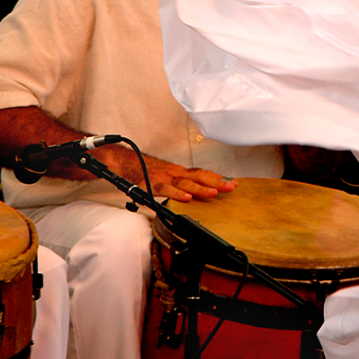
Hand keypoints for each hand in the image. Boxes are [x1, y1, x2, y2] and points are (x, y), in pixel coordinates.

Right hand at [101, 146, 235, 202]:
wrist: (125, 161)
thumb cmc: (145, 170)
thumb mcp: (167, 176)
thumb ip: (180, 184)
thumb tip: (196, 193)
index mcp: (179, 172)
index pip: (203, 174)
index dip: (218, 178)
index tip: (233, 183)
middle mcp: (175, 173)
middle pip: (199, 177)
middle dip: (216, 182)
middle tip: (231, 187)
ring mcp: (164, 178)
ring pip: (185, 183)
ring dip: (200, 188)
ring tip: (213, 193)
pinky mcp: (152, 184)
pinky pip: (166, 190)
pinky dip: (177, 193)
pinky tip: (186, 198)